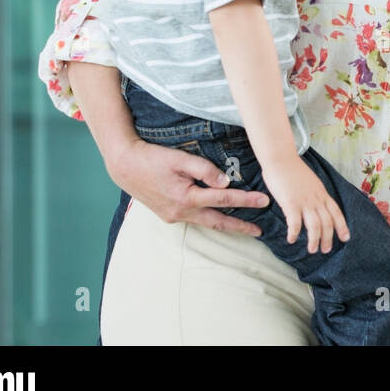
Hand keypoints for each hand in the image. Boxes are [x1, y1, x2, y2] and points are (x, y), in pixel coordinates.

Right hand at [108, 136, 270, 236]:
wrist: (124, 166)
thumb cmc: (152, 158)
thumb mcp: (180, 158)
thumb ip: (205, 169)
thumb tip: (226, 183)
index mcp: (186, 197)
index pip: (224, 200)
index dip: (247, 201)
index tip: (265, 201)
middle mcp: (181, 212)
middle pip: (218, 222)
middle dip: (240, 227)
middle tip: (259, 232)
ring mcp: (174, 216)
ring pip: (206, 222)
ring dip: (225, 225)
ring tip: (244, 227)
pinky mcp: (168, 215)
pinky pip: (194, 219)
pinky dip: (209, 219)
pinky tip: (217, 216)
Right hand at [262, 154, 350, 253]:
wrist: (281, 158)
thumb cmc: (292, 170)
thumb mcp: (310, 182)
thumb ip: (314, 194)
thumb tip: (314, 205)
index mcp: (322, 193)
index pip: (336, 212)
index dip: (342, 226)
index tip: (346, 238)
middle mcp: (316, 198)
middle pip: (327, 222)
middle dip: (328, 238)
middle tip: (325, 250)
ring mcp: (304, 201)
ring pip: (315, 225)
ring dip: (314, 240)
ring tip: (312, 250)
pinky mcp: (291, 203)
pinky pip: (295, 223)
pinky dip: (294, 233)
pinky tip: (291, 240)